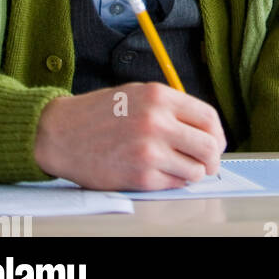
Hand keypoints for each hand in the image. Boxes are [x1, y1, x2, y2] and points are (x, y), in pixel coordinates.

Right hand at [34, 83, 225, 190]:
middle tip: (207, 161)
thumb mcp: (139, 94)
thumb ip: (171, 106)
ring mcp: (149, 151)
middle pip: (209, 146)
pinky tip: (163, 173)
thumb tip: (203, 127)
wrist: (61, 133)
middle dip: (212, 157)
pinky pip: (174, 184)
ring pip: (195, 170)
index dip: (217, 133)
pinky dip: (174, 181)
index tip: (215, 141)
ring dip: (193, 172)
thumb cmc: (100, 113)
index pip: (209, 118)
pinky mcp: (139, 177)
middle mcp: (158, 123)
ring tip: (182, 167)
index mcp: (160, 97)